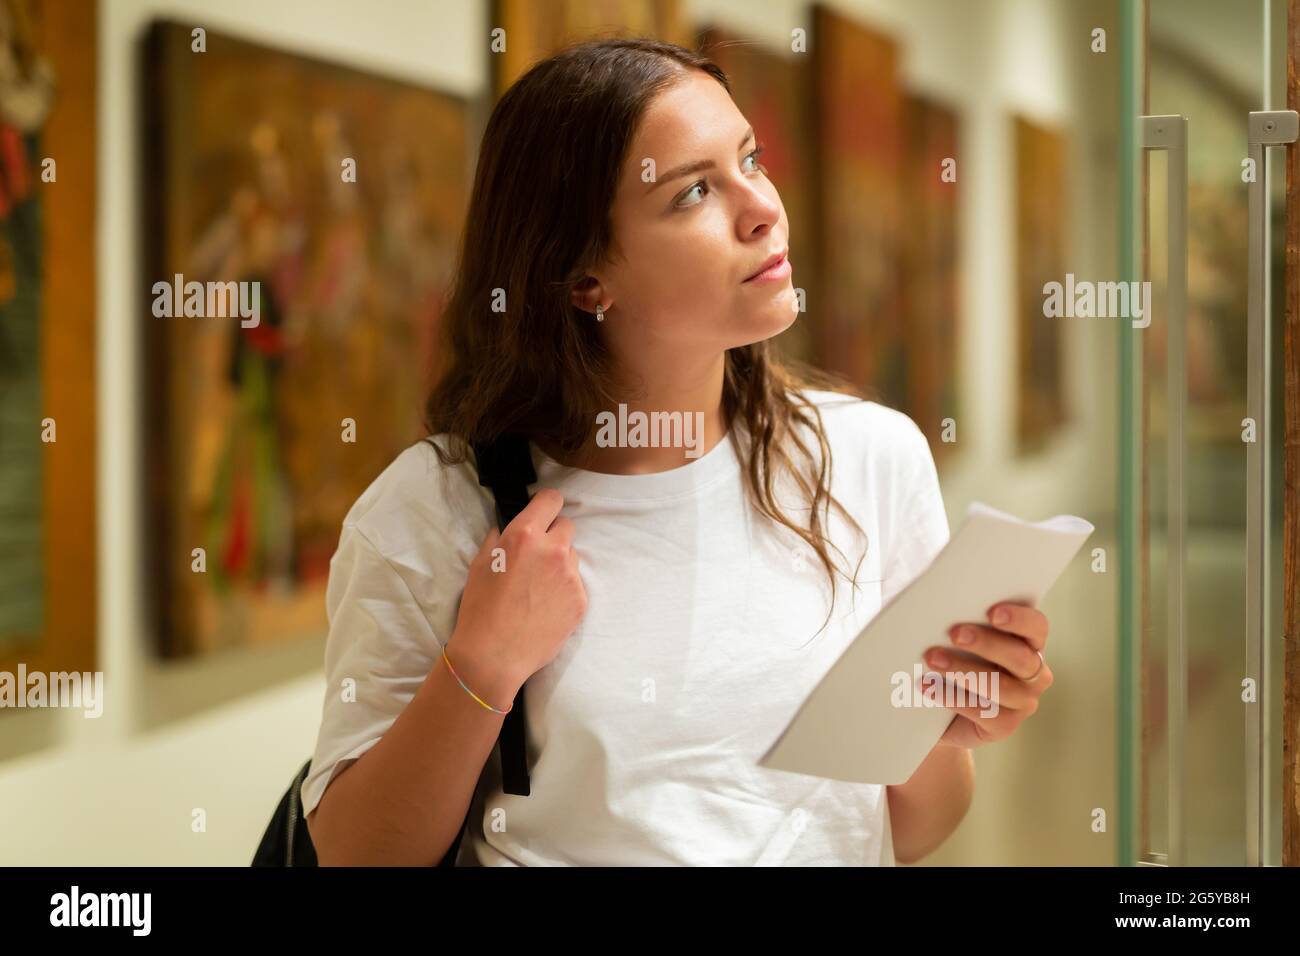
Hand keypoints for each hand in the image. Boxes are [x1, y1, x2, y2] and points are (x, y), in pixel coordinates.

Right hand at [447, 488, 587, 700]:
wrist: (494, 655)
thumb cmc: (480, 609)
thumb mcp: (479, 564)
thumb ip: (498, 538)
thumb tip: (507, 527)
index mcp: (525, 535)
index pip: (551, 499)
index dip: (546, 505)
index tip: (542, 514)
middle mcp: (553, 550)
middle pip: (566, 526)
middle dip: (553, 536)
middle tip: (536, 557)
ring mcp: (570, 576)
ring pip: (572, 556)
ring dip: (559, 564)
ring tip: (538, 588)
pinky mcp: (580, 600)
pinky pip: (576, 584)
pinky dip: (564, 590)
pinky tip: (545, 607)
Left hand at [922, 602, 1052, 749]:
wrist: (943, 715)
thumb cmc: (955, 665)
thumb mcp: (962, 644)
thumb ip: (965, 627)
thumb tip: (938, 613)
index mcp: (1029, 644)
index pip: (1036, 626)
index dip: (1019, 619)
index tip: (992, 612)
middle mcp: (1034, 673)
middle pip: (1019, 657)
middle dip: (986, 643)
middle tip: (954, 633)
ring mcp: (1023, 702)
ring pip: (999, 685)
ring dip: (963, 670)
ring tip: (932, 659)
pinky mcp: (1005, 726)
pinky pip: (983, 711)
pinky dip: (952, 697)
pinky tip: (928, 687)